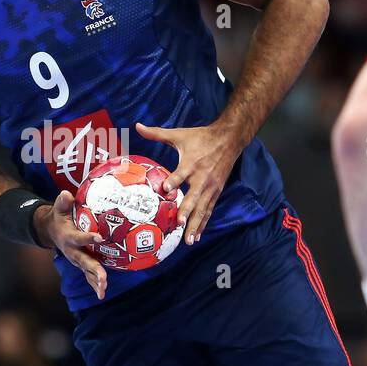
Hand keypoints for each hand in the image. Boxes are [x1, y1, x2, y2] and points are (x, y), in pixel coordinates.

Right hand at [35, 190, 107, 299]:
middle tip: (103, 278)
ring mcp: (76, 260)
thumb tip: (66, 194)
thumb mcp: (59, 208)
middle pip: (84, 261)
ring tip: (103, 290)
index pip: (78, 237)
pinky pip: (88, 276)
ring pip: (86, 272)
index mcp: (68, 237)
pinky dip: (95, 284)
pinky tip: (102, 293)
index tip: (99, 237)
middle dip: (94, 270)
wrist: (51, 231)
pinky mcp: (80, 264)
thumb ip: (63, 202)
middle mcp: (71, 251)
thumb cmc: (59, 217)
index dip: (87, 238)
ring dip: (95, 281)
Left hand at [134, 121, 243, 244]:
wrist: (229, 139)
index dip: (174, 181)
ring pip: (203, 209)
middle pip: (194, 197)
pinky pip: (209, 210)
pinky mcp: (216, 192)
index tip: (165, 189)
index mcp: (191, 163)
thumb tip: (137, 126)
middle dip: (187, 211)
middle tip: (179, 224)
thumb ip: (157, 133)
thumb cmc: (200, 137)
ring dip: (195, 225)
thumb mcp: (179, 134)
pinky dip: (203, 224)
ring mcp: (211, 187)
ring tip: (188, 240)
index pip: (181, 173)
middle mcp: (202, 178)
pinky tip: (196, 237)